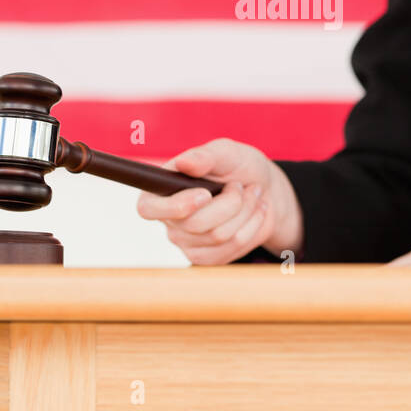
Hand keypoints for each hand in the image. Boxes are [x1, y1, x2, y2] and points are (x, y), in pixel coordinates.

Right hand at [135, 138, 303, 264]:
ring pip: (219, 236)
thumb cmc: (237, 166)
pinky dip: (252, 226)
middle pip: (195, 224)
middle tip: (240, 185)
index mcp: (160, 190)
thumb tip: (183, 162)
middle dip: (230, 202)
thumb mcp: (225, 152)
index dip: (176, 206)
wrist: (262, 190)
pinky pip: (234, 246)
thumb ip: (205, 156)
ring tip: (251, 195)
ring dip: (245, 211)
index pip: (148, 208)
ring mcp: (187, 243)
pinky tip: (254, 213)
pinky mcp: (208, 258)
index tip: (205, 194)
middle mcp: (168, 220)